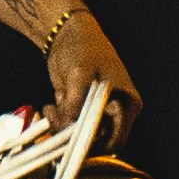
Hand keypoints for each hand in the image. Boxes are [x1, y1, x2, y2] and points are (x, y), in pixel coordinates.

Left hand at [46, 15, 140, 146]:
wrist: (67, 32)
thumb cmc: (82, 47)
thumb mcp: (79, 75)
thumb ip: (75, 104)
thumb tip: (68, 127)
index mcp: (127, 105)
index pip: (116, 140)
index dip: (96, 146)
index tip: (72, 142)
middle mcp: (115, 112)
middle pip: (96, 140)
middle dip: (74, 136)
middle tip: (57, 122)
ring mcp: (97, 111)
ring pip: (79, 134)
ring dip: (63, 127)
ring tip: (51, 109)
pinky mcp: (80, 109)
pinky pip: (69, 125)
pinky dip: (58, 120)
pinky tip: (51, 106)